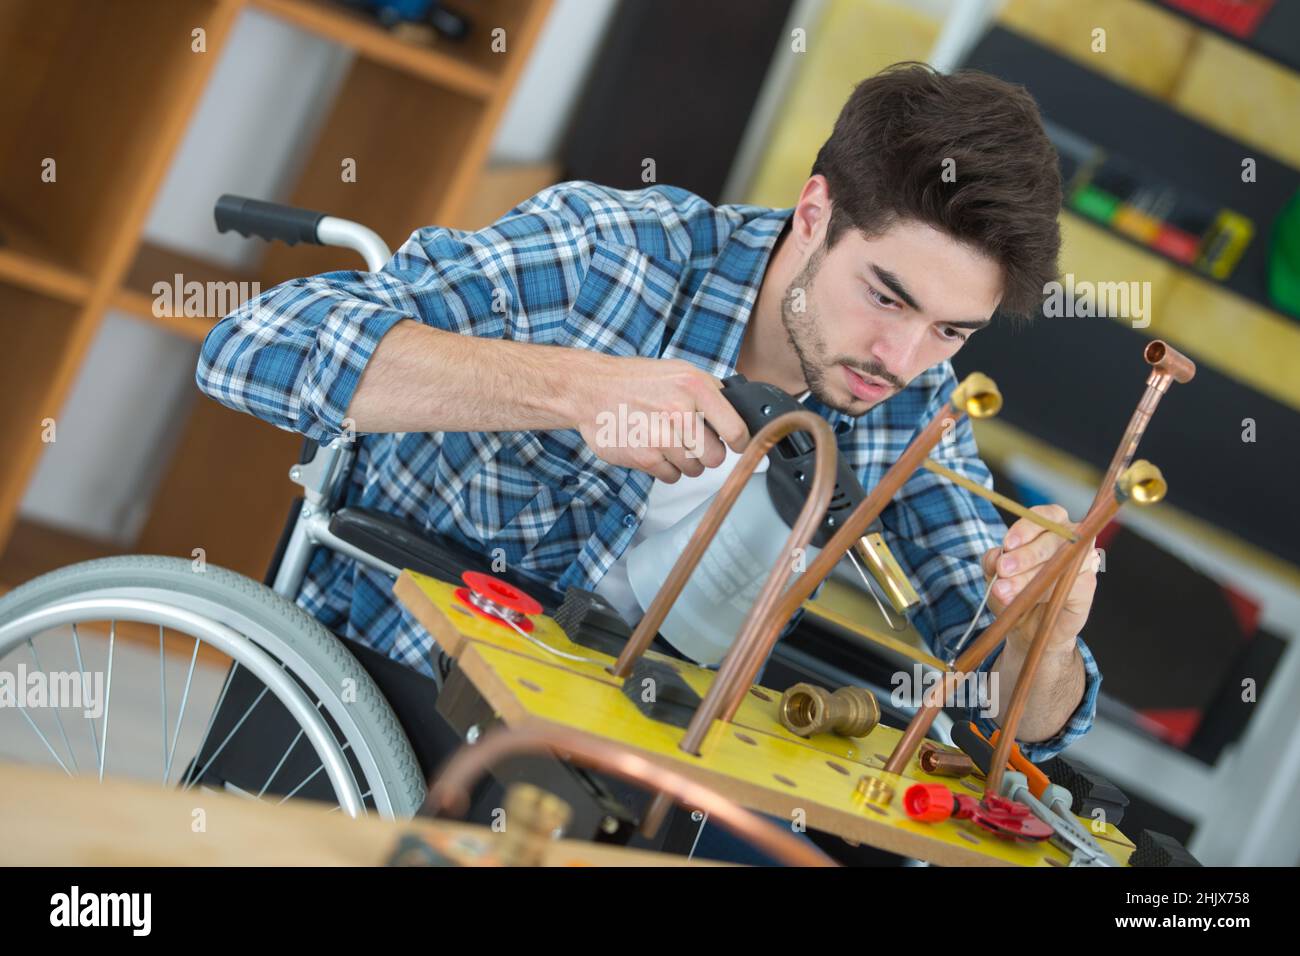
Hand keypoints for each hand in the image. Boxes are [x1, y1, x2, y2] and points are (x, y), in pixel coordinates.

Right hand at [569, 354, 749, 481]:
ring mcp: (660, 437)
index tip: (735, 444)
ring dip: (684, 461)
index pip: (736, 430)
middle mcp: (679, 411)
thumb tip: (741, 414)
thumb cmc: (635, 381)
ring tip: (666, 440)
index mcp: (694, 387)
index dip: (739, 442)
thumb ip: (711, 392)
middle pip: (716, 457)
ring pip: (694, 470)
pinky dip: (665, 468)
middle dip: (707, 453)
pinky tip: (652, 448)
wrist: (591, 390)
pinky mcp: (644, 457)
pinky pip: (671, 476)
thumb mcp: (679, 372)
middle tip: (692, 441)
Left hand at [979, 504, 1098, 652]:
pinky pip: (1070, 582)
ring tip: (1006, 590)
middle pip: (1054, 537)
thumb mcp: (995, 577)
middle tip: (1003, 571)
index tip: (1007, 544)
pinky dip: (1047, 590)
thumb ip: (993, 563)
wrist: (1028, 628)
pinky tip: (1031, 597)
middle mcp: (1068, 539)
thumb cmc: (1014, 594)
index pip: (1043, 516)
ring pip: (1062, 559)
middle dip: (1025, 555)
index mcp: (1047, 528)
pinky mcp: (1088, 583)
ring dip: (1032, 575)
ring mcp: (1082, 560)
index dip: (1026, 527)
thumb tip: (995, 558)